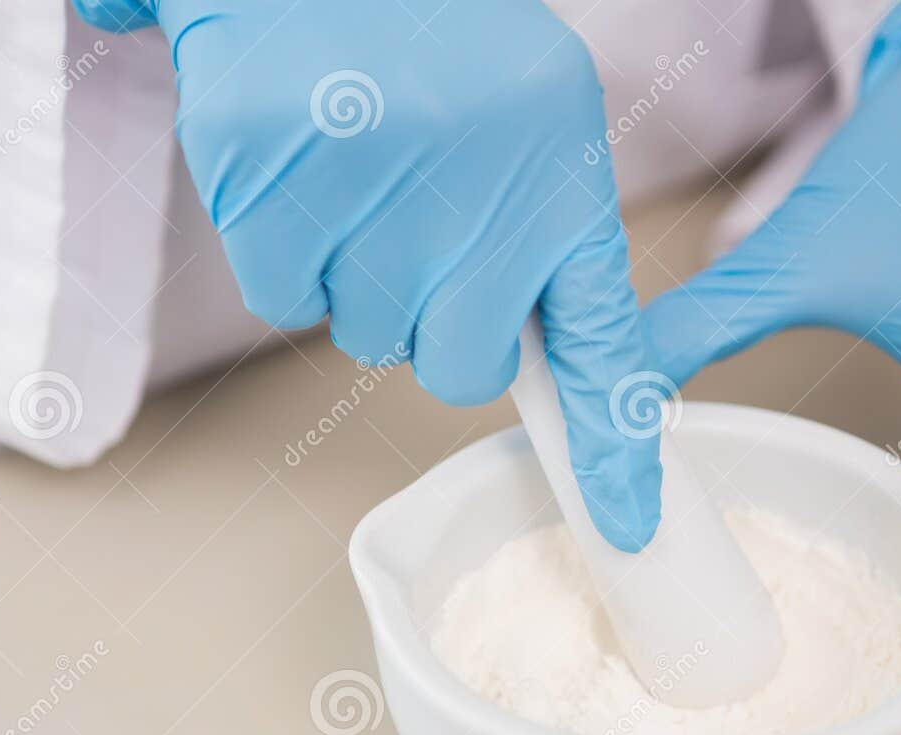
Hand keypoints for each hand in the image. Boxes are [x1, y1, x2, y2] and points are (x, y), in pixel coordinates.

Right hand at [71, 0, 659, 550]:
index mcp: (559, 164)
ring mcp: (374, 182)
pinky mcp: (275, 180)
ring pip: (366, 335)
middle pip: (456, 365)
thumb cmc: (426, 44)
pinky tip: (298, 167)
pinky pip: (284, 301)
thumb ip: (540, 239)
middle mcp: (479, 180)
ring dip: (354, 277)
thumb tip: (529, 374)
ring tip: (355, 168)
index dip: (609, 440)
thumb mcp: (527, 117)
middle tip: (413, 226)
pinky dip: (283, 253)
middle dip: (430, 321)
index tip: (625, 520)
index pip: (599, 336)